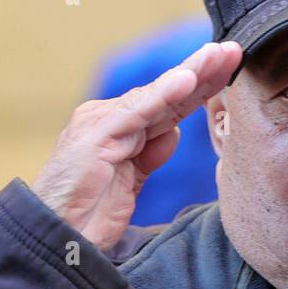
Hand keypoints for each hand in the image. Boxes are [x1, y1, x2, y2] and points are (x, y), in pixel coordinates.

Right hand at [30, 40, 241, 250]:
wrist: (52, 238)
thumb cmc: (86, 215)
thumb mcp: (129, 183)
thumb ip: (149, 155)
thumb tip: (174, 132)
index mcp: (120, 130)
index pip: (169, 104)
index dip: (201, 87)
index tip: (231, 70)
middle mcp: (110, 119)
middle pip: (166, 94)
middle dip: (203, 71)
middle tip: (235, 50)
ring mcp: (102, 124)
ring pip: (156, 96)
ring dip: (190, 74)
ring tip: (218, 56)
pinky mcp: (96, 135)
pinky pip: (136, 112)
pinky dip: (162, 95)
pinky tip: (187, 80)